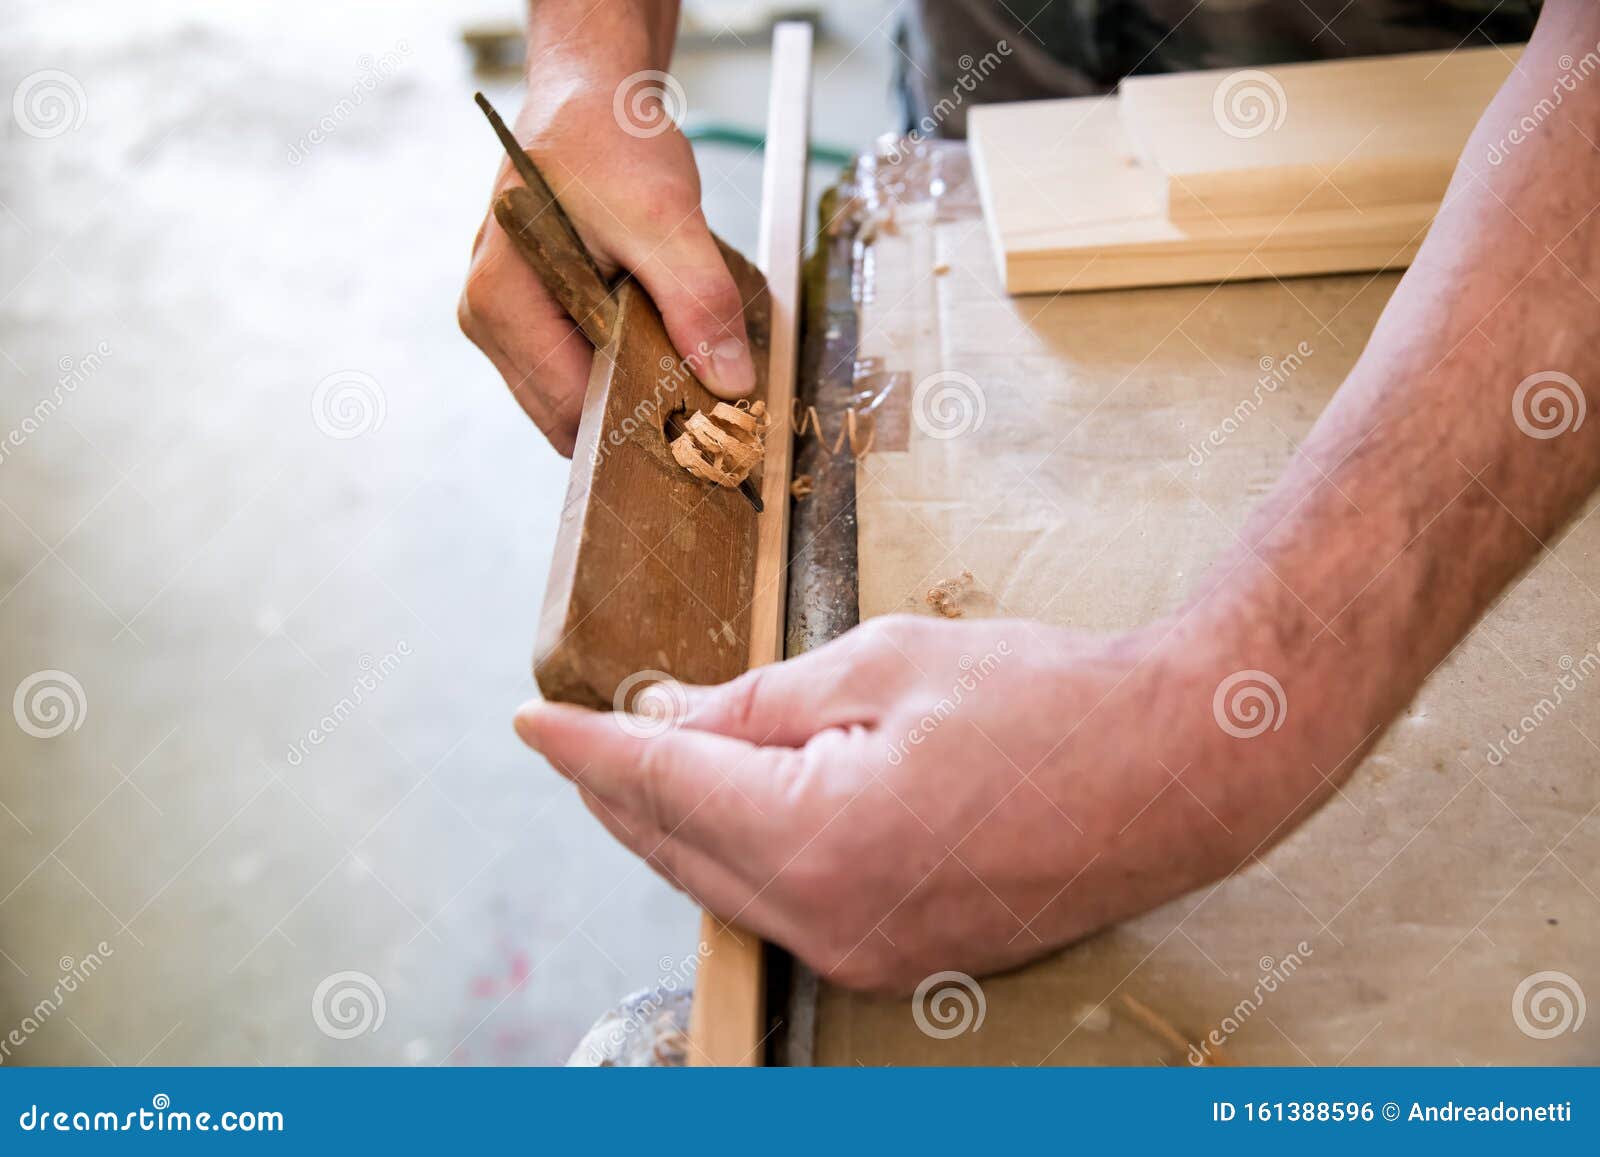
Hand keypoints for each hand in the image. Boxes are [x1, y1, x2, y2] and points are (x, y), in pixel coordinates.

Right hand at [458, 61, 755, 454]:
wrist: (590, 96)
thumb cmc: (609, 142)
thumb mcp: (666, 219)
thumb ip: (696, 302)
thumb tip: (730, 384)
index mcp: (500, 299)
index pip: (569, 406)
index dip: (636, 428)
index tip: (699, 438)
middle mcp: (486, 318)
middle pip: (566, 413)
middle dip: (633, 418)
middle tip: (704, 417)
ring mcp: (503, 319)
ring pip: (572, 397)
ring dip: (628, 395)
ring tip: (684, 379)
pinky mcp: (530, 315)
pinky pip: (577, 368)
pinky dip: (620, 371)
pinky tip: (659, 354)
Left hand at [514, 612, 1351, 991]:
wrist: (1178, 770)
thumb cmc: (1044, 699)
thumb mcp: (881, 665)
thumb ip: (756, 704)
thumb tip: (669, 719)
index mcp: (816, 839)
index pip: (658, 785)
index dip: (585, 747)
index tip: (531, 720)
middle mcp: (828, 920)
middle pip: (676, 847)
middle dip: (617, 788)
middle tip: (577, 733)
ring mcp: (864, 953)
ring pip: (722, 883)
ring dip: (674, 823)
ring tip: (639, 763)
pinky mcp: (898, 958)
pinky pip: (780, 904)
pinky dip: (738, 853)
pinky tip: (730, 808)